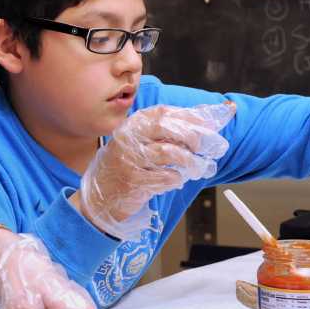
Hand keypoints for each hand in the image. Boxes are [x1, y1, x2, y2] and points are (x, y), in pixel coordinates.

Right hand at [77, 102, 234, 239]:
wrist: (101, 196)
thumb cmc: (127, 166)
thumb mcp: (141, 143)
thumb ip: (167, 131)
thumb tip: (202, 118)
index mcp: (134, 125)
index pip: (164, 112)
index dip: (189, 116)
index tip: (208, 123)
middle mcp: (130, 138)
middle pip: (167, 127)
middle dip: (192, 136)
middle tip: (203, 147)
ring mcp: (130, 159)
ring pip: (169, 152)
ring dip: (190, 161)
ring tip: (197, 168)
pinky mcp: (133, 181)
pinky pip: (164, 177)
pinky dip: (176, 179)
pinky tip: (175, 180)